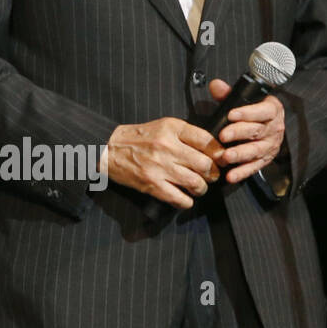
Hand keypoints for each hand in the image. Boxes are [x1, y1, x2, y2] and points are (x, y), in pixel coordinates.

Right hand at [102, 116, 225, 208]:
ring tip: (197, 187)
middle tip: (209, 176)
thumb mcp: (162, 126)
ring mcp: (159, 166)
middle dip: (212, 174)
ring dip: (201, 188)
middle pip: (205, 165)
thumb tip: (213, 149)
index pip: (207, 141)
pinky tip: (183, 197)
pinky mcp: (152, 184)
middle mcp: (167, 146)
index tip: (220, 160)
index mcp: (171, 128)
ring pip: (196, 183)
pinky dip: (186, 201)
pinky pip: (180, 199)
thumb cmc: (137, 138)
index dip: (219, 153)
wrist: (107, 149)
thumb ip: (185, 135)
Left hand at [207, 77, 284, 183]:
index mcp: (272, 110)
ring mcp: (271, 145)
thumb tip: (216, 85)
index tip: (231, 114)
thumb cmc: (250, 110)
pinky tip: (230, 176)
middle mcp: (274, 128)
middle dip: (239, 133)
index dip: (248, 113)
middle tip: (223, 136)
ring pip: (256, 150)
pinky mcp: (265, 160)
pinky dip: (242, 172)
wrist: (266, 125)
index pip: (263, 111)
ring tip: (225, 157)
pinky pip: (254, 167)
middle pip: (257, 131)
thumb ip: (228, 94)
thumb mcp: (242, 99)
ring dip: (240, 154)